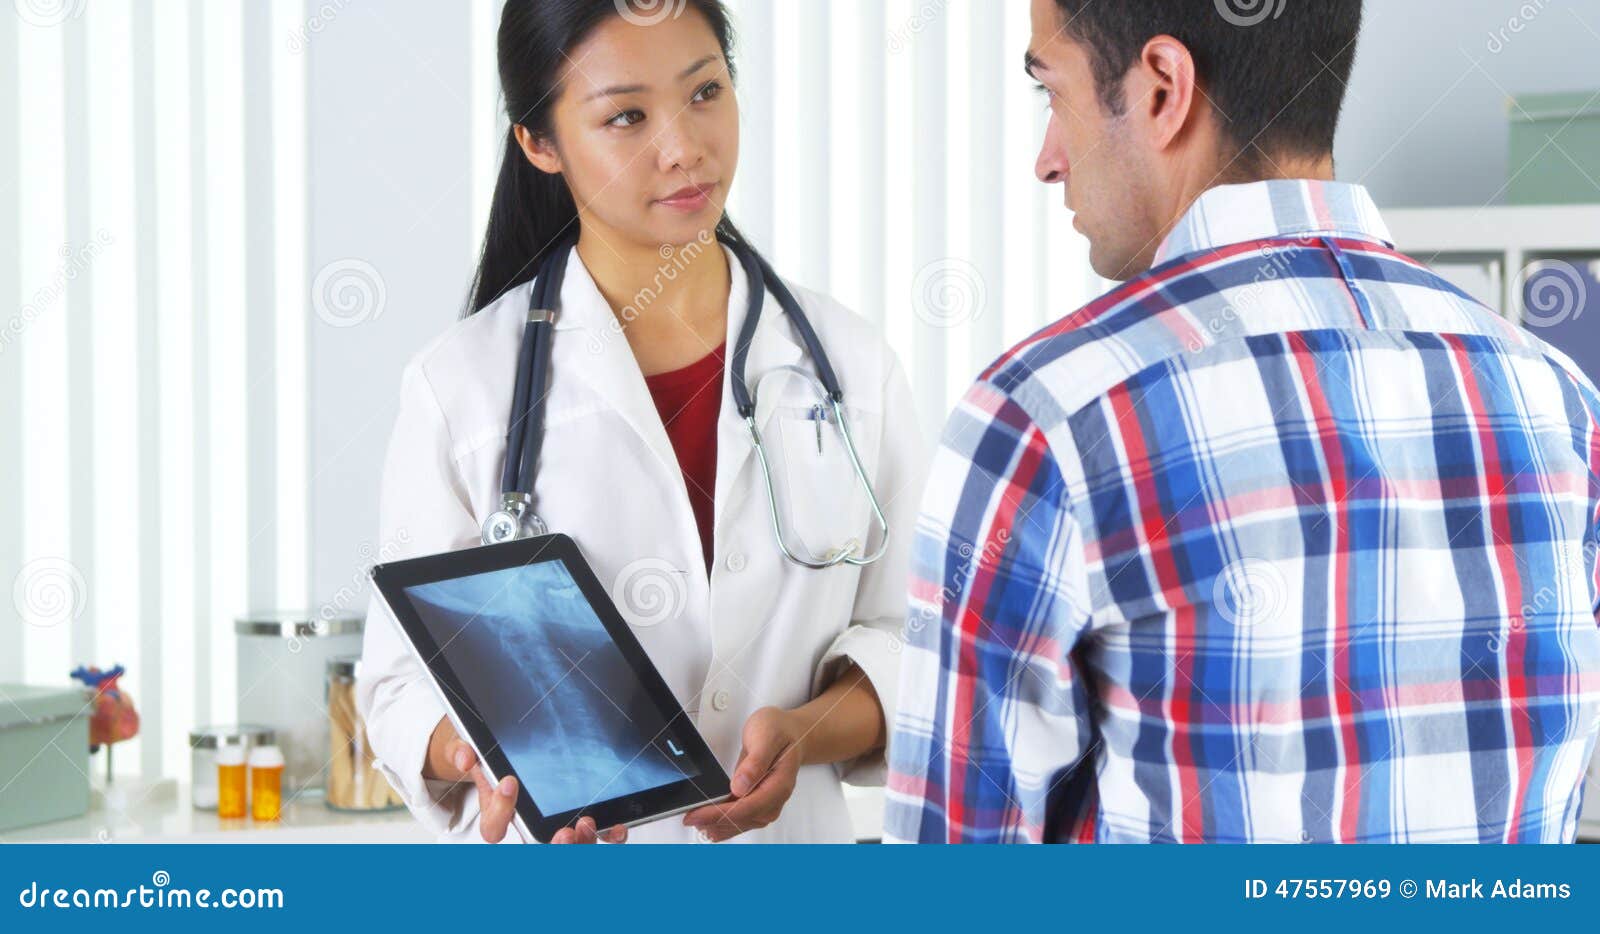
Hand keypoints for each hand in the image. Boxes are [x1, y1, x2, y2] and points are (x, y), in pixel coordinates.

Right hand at [424, 717, 626, 843]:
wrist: (502, 758)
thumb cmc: (489, 760)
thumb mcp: (470, 750)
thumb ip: (464, 751)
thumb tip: (465, 755)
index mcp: (496, 815)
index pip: (494, 827)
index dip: (501, 811)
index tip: (509, 783)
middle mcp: (525, 826)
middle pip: (537, 849)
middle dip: (554, 847)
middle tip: (564, 831)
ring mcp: (551, 825)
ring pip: (568, 848)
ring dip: (581, 844)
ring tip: (587, 824)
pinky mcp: (576, 821)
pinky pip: (593, 838)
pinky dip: (607, 836)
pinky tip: (615, 828)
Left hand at [681, 706, 803, 841]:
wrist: (788, 731)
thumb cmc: (780, 731)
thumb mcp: (767, 736)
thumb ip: (755, 762)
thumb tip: (740, 785)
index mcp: (780, 784)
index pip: (748, 807)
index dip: (720, 814)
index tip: (698, 814)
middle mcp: (774, 798)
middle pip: (743, 820)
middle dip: (715, 822)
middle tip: (689, 818)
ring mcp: (767, 802)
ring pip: (741, 824)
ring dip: (718, 826)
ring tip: (695, 822)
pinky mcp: (758, 802)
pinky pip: (741, 819)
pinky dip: (723, 823)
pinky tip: (709, 824)